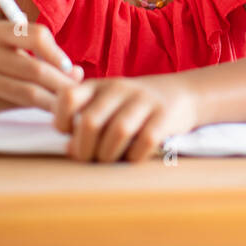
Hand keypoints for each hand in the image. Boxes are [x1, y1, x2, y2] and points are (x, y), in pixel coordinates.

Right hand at [0, 19, 83, 118]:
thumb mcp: (0, 51)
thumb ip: (36, 58)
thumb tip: (77, 73)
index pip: (37, 34)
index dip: (58, 52)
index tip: (69, 68)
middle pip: (37, 66)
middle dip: (63, 82)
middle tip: (80, 94)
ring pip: (29, 88)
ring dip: (56, 99)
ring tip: (71, 107)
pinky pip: (17, 102)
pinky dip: (39, 107)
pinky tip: (51, 113)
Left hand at [54, 75, 198, 162]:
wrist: (183, 93)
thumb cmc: (134, 106)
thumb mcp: (107, 102)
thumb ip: (85, 120)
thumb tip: (69, 148)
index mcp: (99, 85)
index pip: (68, 97)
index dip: (61, 121)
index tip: (68, 134)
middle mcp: (120, 89)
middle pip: (91, 121)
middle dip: (84, 148)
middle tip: (87, 158)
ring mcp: (144, 100)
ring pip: (118, 131)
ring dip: (108, 154)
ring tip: (108, 159)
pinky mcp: (165, 115)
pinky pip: (145, 141)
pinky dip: (134, 156)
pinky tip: (132, 157)